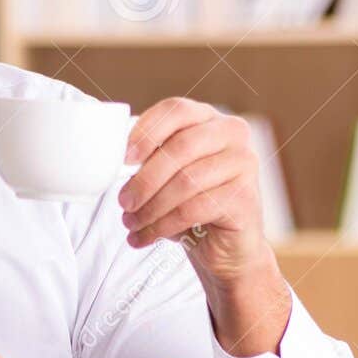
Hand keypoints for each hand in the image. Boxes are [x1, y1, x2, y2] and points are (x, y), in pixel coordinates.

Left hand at [119, 97, 291, 354]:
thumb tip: (111, 155)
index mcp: (209, 118)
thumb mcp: (168, 175)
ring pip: (186, 181)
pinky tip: (146, 237)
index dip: (146, 132)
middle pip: (180, 147)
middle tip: (123, 201)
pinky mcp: (245, 198)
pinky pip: (195, 209)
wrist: (227, 247)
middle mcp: (232, 133)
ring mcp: (244, 163)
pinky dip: (163, 225)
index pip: (175, 110)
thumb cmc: (191, 205)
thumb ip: (150, 157)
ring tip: (130, 223)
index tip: (123, 159)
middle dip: (144, 178)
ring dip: (150, 207)